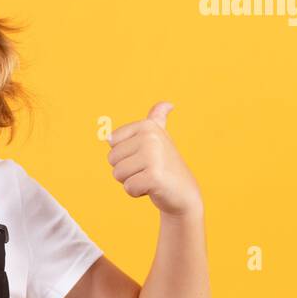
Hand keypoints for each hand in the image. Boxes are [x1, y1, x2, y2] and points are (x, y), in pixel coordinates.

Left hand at [106, 102, 201, 216]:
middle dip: (126, 169)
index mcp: (146, 125)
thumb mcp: (161, 138)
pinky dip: (137, 192)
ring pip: (117, 174)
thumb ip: (158, 119)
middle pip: (112, 159)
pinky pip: (128, 187)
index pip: (111, 142)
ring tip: (150, 177)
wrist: (185, 193)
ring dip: (131, 180)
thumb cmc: (167, 165)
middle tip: (147, 169)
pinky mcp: (154, 176)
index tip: (143, 156)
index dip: (123, 154)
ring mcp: (153, 156)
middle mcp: (150, 137)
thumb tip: (168, 104)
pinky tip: (153, 188)